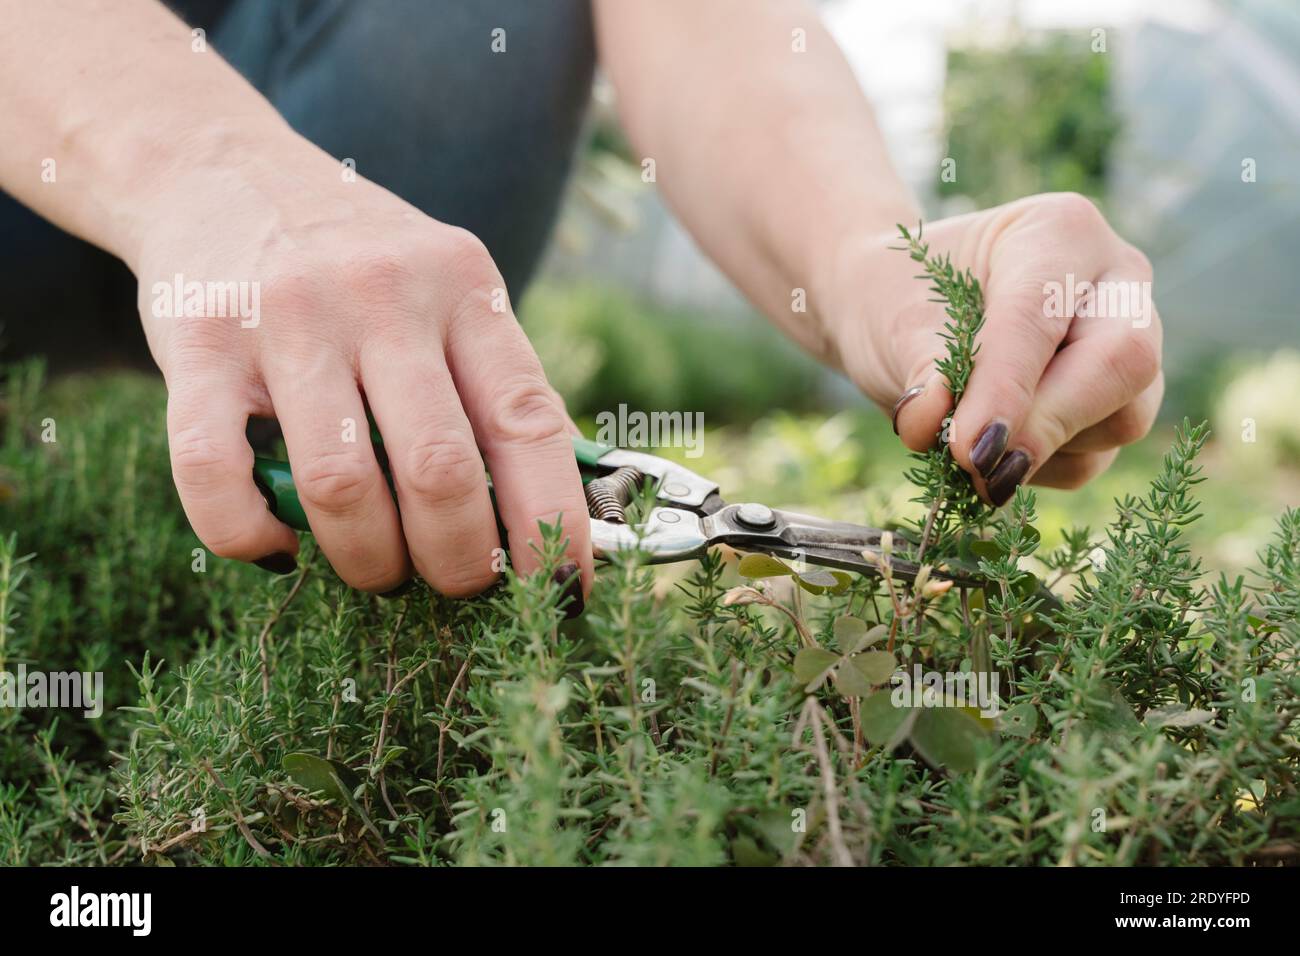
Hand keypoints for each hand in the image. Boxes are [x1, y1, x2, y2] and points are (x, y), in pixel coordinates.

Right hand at [131, 140, 590, 602]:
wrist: (221, 171)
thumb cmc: (363, 265)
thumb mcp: (450, 293)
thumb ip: (500, 384)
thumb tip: (569, 506)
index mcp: (464, 288)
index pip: (531, 425)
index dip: (554, 523)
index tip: (561, 589)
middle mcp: (381, 295)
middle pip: (439, 471)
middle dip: (459, 562)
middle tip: (455, 582)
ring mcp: (286, 318)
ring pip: (339, 486)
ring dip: (367, 561)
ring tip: (376, 569)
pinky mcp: (197, 345)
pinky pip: (214, 475)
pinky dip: (248, 536)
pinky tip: (276, 545)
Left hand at [824, 193, 1162, 505]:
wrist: (895, 309)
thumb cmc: (899, 299)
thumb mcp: (896, 324)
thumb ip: (924, 374)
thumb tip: (938, 431)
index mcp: (1061, 232)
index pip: (1043, 317)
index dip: (1007, 389)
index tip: (968, 448)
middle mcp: (1116, 280)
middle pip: (1123, 363)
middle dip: (1049, 424)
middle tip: (980, 468)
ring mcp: (1130, 342)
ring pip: (1121, 418)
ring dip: (1040, 451)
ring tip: (964, 448)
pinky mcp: (1118, 403)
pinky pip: (1097, 455)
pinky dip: (1040, 468)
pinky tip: (989, 452)